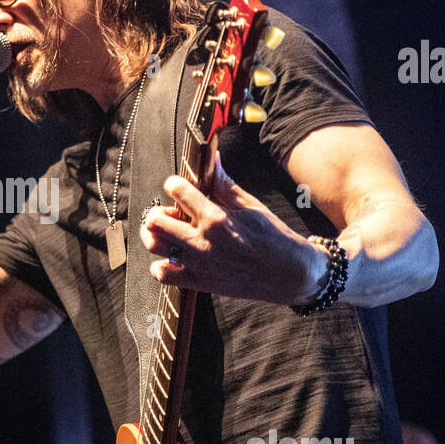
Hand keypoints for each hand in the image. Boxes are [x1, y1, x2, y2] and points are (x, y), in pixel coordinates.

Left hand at [139, 152, 322, 303]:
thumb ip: (224, 184)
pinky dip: (161, 266)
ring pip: (154, 246)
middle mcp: (202, 242)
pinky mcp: (200, 283)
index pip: (178, 191)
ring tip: (167, 233)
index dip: (174, 184)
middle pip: (155, 221)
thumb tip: (212, 161)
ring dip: (155, 236)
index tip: (177, 187)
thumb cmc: (273, 238)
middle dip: (158, 211)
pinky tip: (173, 258)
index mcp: (216, 218)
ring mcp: (198, 264)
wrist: (289, 274)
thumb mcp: (250, 205)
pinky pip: (163, 274)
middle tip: (170, 213)